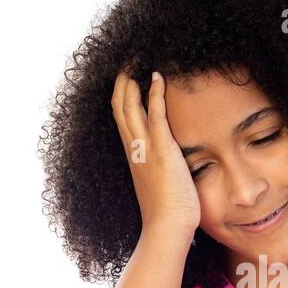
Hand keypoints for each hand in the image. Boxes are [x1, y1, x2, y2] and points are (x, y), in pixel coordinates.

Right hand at [111, 69, 200, 236]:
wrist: (166, 228)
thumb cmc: (167, 213)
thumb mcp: (159, 183)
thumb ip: (160, 168)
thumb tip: (169, 165)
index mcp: (133, 155)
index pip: (121, 117)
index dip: (121, 94)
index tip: (126, 76)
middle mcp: (133, 148)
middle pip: (119, 105)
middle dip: (122, 79)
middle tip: (128, 59)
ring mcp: (145, 148)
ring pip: (129, 105)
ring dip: (133, 79)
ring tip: (138, 59)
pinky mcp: (161, 150)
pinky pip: (155, 114)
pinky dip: (155, 93)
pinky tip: (158, 76)